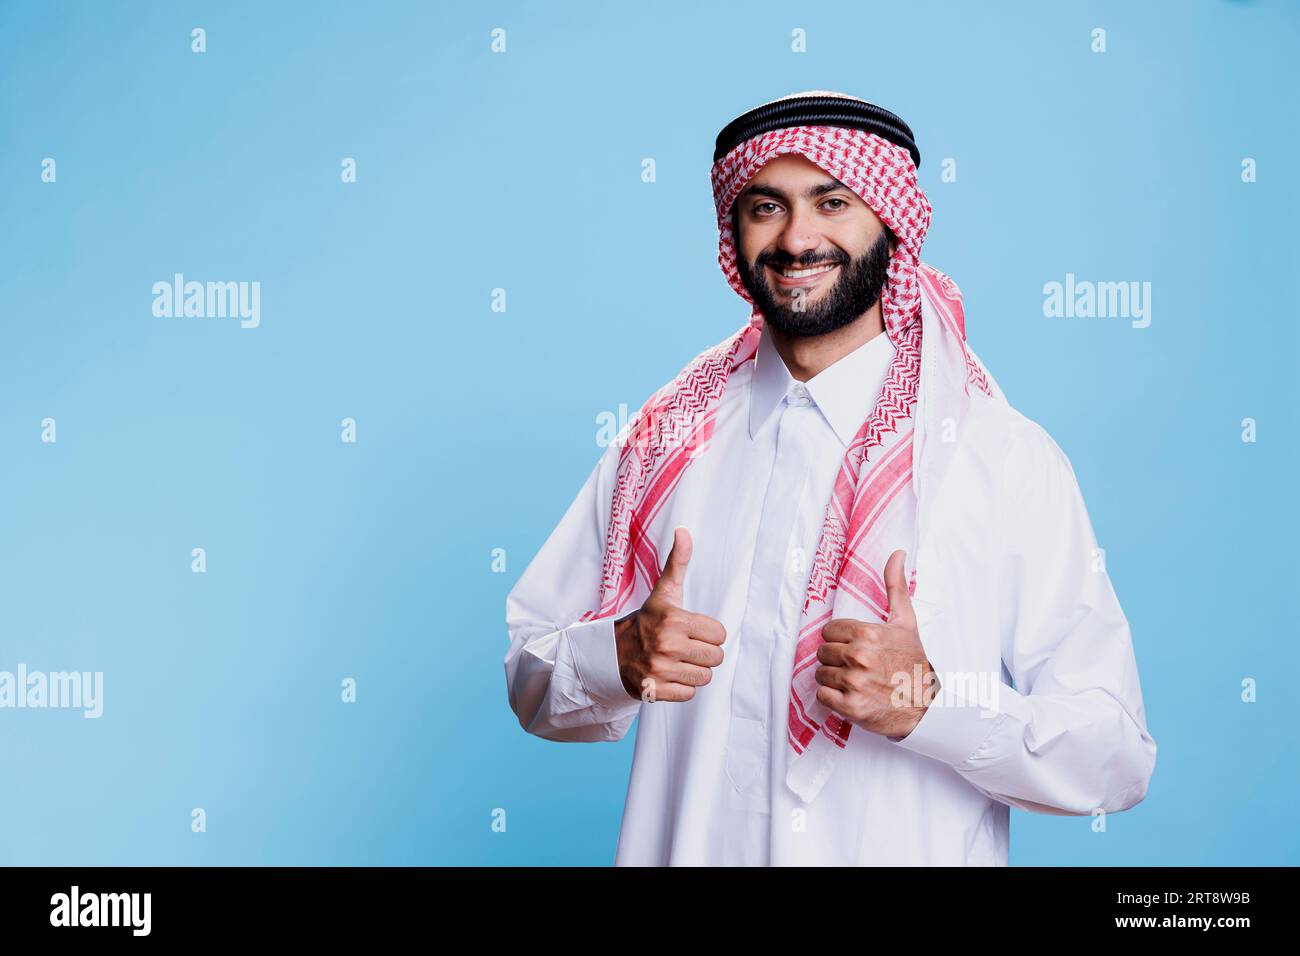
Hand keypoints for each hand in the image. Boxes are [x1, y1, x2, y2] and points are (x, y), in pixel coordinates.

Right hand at [614, 527, 726, 701]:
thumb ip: (678, 561)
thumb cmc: (647, 620)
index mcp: (674, 619)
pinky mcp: (655, 691)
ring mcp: (660, 669)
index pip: (719, 634)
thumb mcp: (664, 591)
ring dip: (694, 671)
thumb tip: (684, 530)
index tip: (690, 630)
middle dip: (703, 653)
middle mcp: (667, 645)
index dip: (708, 633)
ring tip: (677, 661)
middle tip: (684, 647)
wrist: (612, 652)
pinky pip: (689, 694)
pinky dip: (682, 688)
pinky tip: (669, 675)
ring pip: (705, 677)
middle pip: (715, 657)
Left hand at [813, 549, 939, 736]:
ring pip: (820, 674)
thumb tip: (897, 554)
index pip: (828, 631)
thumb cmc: (912, 662)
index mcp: (867, 633)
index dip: (839, 640)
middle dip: (835, 659)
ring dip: (833, 679)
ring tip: (854, 681)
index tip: (854, 647)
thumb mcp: (905, 622)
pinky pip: (822, 696)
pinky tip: (850, 695)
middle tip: (855, 666)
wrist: (925, 705)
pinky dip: (832, 697)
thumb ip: (895, 587)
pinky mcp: (850, 706)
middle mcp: (859, 656)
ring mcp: (854, 682)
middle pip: (822, 652)